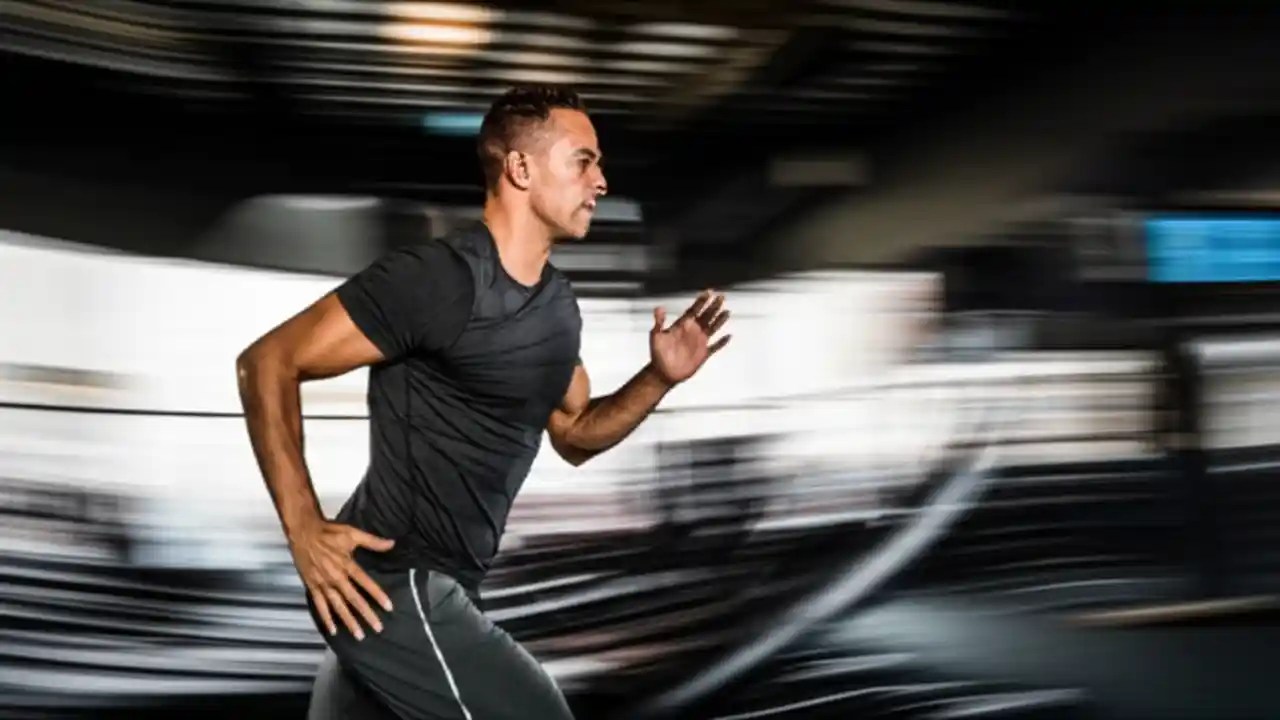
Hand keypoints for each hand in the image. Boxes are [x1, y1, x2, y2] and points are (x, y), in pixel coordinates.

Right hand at [288, 519, 395, 640]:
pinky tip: (333, 630)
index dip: (378, 595)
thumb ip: (372, 541)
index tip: (388, 607)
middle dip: (366, 614)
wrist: (303, 532)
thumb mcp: (352, 533)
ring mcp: (323, 584)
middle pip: (354, 599)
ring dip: (349, 621)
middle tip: (377, 628)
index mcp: (347, 565)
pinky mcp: (312, 586)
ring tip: (359, 634)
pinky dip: (326, 618)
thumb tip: (392, 543)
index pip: (366, 583)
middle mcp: (336, 577)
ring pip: (338, 606)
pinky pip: (320, 606)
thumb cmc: (328, 532)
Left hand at [650, 289, 730, 384]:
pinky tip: (728, 336)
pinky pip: (715, 346)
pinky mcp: (703, 354)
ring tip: (727, 311)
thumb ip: (659, 322)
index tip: (709, 291)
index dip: (702, 300)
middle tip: (722, 296)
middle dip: (714, 306)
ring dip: (720, 320)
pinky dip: (722, 342)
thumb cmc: (657, 353)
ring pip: (713, 328)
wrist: (663, 372)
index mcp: (683, 325)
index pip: (695, 309)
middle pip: (706, 315)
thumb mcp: (656, 335)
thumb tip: (659, 308)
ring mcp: (699, 342)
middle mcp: (693, 331)